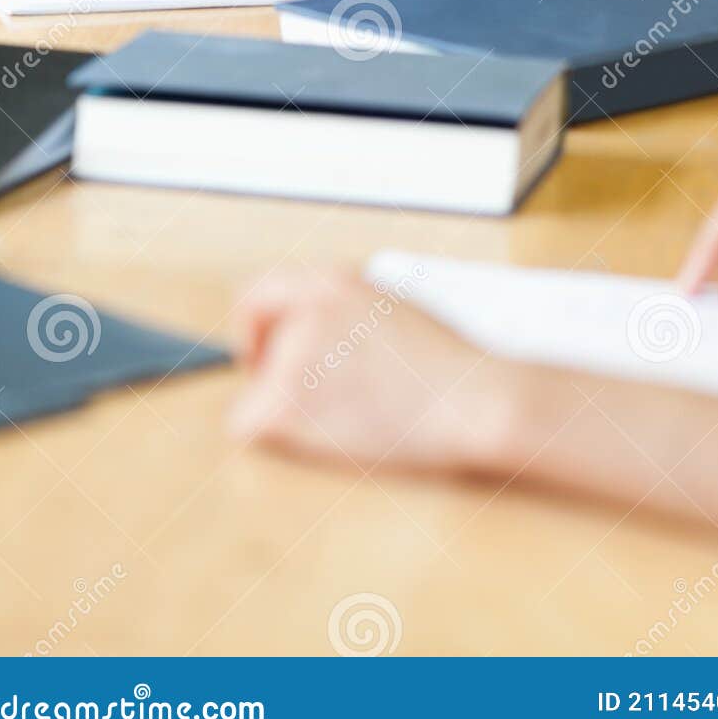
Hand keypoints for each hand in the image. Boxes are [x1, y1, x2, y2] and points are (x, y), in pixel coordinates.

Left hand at [228, 269, 511, 473]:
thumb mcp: (393, 308)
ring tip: (344, 416)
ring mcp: (295, 354)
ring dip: (285, 403)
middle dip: (270, 361)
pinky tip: (321, 437)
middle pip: (253, 331)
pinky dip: (271, 435)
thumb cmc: (448, 368)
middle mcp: (308, 308)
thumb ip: (343, 311)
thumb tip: (308, 333)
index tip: (267, 345)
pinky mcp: (287, 402)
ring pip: (256, 387)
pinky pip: (247, 423)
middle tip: (307, 391)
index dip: (261, 321)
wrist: (470, 402)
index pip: (264, 288)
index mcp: (335, 281)